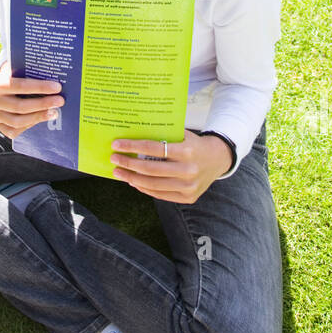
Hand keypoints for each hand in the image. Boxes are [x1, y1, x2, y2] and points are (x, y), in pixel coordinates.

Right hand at [0, 63, 63, 140]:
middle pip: (20, 106)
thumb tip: (55, 78)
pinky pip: (14, 130)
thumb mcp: (17, 72)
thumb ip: (30, 74)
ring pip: (18, 121)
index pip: (20, 86)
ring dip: (39, 117)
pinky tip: (41, 118)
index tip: (57, 87)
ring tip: (54, 112)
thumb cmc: (13, 79)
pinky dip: (30, 125)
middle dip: (43, 104)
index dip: (40, 87)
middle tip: (60, 101)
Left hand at [110, 130, 231, 203]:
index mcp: (187, 151)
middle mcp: (188, 170)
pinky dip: (144, 188)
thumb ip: (162, 136)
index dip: (132, 147)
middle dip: (128, 164)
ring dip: (132, 179)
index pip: (153, 149)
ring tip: (119, 172)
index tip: (117, 144)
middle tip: (114, 159)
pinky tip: (134, 181)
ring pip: (152, 185)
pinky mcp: (188, 197)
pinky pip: (160, 194)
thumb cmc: (194, 144)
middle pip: (150, 169)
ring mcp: (189, 186)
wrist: (218, 159)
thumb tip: (131, 134)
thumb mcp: (182, 135)